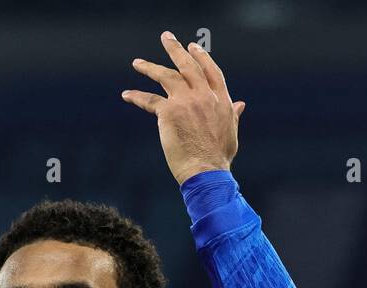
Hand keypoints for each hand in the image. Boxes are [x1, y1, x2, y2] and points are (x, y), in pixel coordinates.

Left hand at [121, 32, 245, 185]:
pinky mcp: (169, 112)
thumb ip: (233, 114)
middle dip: (176, 49)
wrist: (206, 170)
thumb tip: (240, 104)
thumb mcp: (231, 131)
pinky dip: (137, 96)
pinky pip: (149, 100)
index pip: (211, 70)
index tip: (193, 47)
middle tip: (166, 37)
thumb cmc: (219, 157)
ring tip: (137, 63)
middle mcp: (204, 95)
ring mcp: (186, 101)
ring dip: (149, 67)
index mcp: (221, 99)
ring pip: (166, 77)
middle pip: (188, 65)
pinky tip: (127, 94)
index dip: (201, 57)